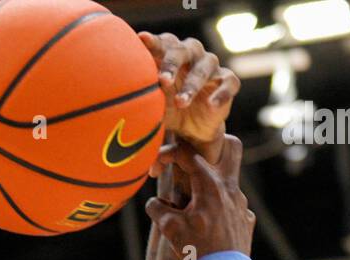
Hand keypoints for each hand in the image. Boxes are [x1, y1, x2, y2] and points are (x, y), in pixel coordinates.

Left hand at [138, 32, 239, 151]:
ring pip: (204, 68)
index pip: (163, 44)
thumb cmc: (170, 109)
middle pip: (183, 51)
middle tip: (162, 80)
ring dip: (192, 84)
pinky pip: (228, 84)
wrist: (194, 129)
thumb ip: (144, 98)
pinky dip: (220, 95)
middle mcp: (192, 54)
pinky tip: (211, 106)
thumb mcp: (156, 105)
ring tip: (182, 102)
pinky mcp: (227, 81)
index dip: (153, 42)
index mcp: (172, 55)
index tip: (142, 40)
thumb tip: (120, 103)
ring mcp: (211, 66)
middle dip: (172, 64)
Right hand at [145, 137, 254, 259]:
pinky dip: (220, 211)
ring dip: (212, 186)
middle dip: (215, 143)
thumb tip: (154, 203)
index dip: (167, 154)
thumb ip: (157, 210)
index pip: (187, 153)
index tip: (156, 167)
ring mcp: (242, 203)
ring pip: (230, 181)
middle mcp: (230, 188)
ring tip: (197, 205)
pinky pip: (234, 207)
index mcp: (209, 184)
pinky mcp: (246, 219)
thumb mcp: (170, 229)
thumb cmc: (198, 249)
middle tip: (198, 158)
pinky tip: (211, 226)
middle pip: (231, 146)